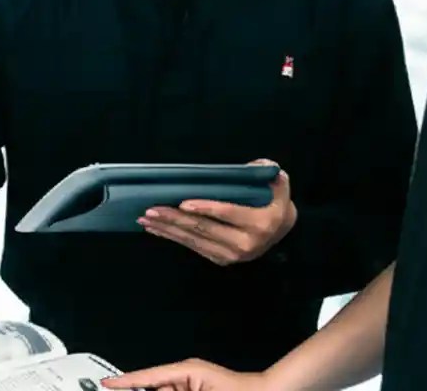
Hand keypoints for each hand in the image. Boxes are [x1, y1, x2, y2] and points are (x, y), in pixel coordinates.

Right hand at [101, 358, 270, 390]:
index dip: (124, 382)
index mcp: (186, 371)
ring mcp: (194, 387)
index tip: (106, 385)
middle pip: (157, 389)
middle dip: (143, 389)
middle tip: (122, 387)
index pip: (147, 377)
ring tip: (132, 384)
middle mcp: (188, 378)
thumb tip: (149, 388)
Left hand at [139, 160, 295, 265]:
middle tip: (151, 209)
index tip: (182, 203)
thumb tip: (253, 165)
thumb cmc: (273, 202)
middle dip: (174, 218)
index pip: (228, 213)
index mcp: (260, 223)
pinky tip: (155, 229)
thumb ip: (269, 173)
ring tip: (145, 219)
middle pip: (203, 228)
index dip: (205, 208)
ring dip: (166, 229)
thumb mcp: (279, 185)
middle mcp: (245, 244)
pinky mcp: (220, 260)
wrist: (281, 231)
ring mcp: (231, 255)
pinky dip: (171, 237)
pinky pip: (192, 247)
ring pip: (193, 240)